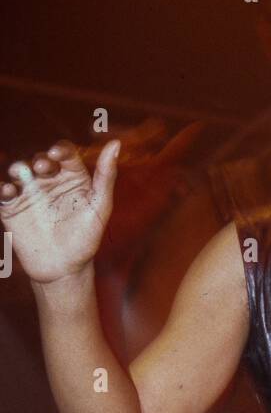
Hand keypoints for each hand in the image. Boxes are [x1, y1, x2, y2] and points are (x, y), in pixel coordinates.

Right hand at [0, 139, 119, 283]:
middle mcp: (49, 180)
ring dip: (18, 168)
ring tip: (20, 172)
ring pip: (19, 172)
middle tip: (43, 167)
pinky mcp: (12, 207)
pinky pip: (3, 193)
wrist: (64, 268)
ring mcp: (29, 192)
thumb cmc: (86, 238)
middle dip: (40, 160)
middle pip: (41, 160)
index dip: (61, 150)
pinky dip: (3, 188)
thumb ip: (106, 176)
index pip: (65, 154)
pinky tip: (9, 191)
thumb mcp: (100, 207)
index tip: (57, 154)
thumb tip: (116, 144)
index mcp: (72, 176)